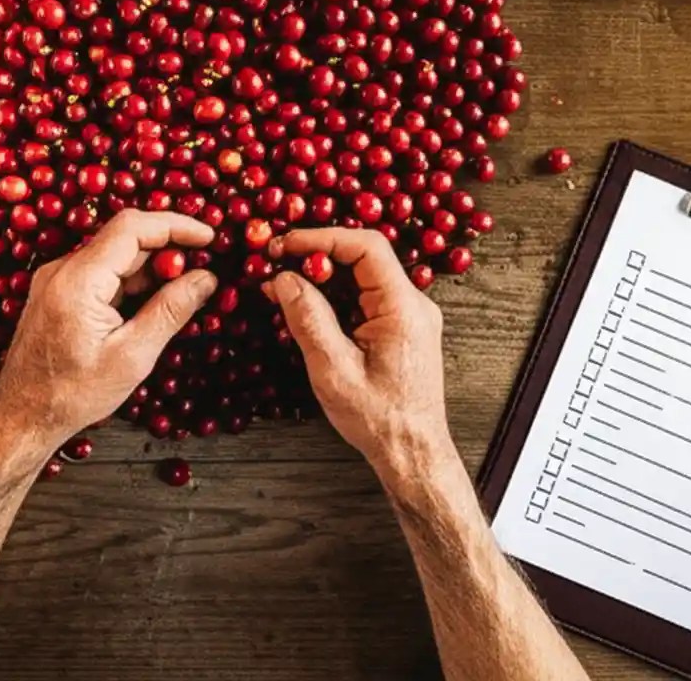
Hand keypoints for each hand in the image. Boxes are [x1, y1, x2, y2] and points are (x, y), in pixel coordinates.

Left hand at [0, 210, 217, 462]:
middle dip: (169, 245)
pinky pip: (102, 271)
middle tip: (205, 265)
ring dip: (153, 264)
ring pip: (114, 254)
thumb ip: (170, 311)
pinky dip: (133, 278)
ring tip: (187, 286)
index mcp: (78, 281)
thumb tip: (206, 278)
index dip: (176, 225)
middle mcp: (62, 270)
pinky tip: (155, 299)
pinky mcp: (57, 292)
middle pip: (124, 237)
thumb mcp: (132, 356)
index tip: (210, 237)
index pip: (132, 228)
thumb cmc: (74, 394)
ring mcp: (56, 279)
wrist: (22, 416)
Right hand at [265, 229, 453, 481]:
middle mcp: (413, 304)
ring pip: (363, 276)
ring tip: (283, 283)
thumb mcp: (334, 369)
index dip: (323, 237)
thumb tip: (284, 279)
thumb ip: (309, 319)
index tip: (286, 244)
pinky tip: (307, 305)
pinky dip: (336, 295)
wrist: (413, 451)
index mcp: (403, 308)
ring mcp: (410, 316)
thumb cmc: (379, 419)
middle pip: (365, 256)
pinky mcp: (401, 329)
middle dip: (318, 254)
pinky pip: (366, 297)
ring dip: (324, 275)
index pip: (367, 246)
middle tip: (277, 260)